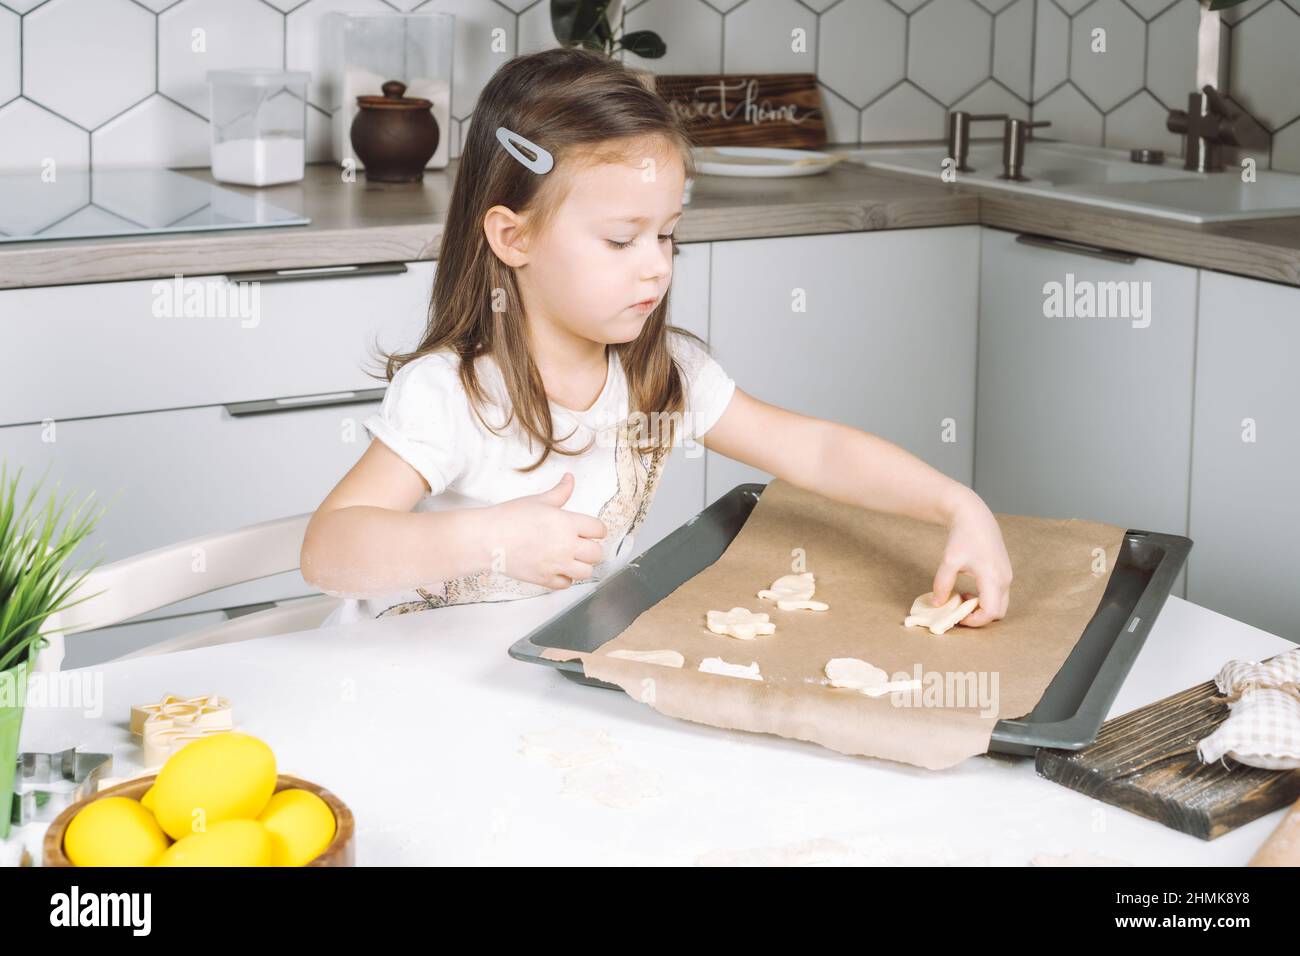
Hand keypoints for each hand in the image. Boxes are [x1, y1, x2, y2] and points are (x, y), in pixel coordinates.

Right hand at [489, 472, 607, 588]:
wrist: (487, 538)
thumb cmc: (510, 517)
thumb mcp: (538, 500)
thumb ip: (560, 492)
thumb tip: (570, 478)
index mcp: (567, 523)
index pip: (599, 530)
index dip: (596, 530)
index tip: (591, 530)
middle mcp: (566, 546)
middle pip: (597, 554)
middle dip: (592, 549)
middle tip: (581, 545)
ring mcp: (556, 565)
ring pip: (586, 572)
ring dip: (581, 565)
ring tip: (571, 558)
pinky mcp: (544, 579)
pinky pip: (566, 584)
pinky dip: (564, 578)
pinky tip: (557, 568)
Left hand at [932, 489, 1012, 626]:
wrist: (974, 516)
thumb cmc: (962, 536)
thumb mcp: (949, 561)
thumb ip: (942, 584)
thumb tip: (938, 604)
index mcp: (993, 577)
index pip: (991, 612)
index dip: (974, 621)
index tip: (957, 617)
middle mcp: (1005, 579)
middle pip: (999, 612)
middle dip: (979, 617)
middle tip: (958, 611)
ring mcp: (1007, 576)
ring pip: (1000, 604)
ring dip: (982, 607)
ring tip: (961, 597)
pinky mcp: (1004, 572)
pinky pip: (998, 595)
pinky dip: (985, 599)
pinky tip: (968, 590)